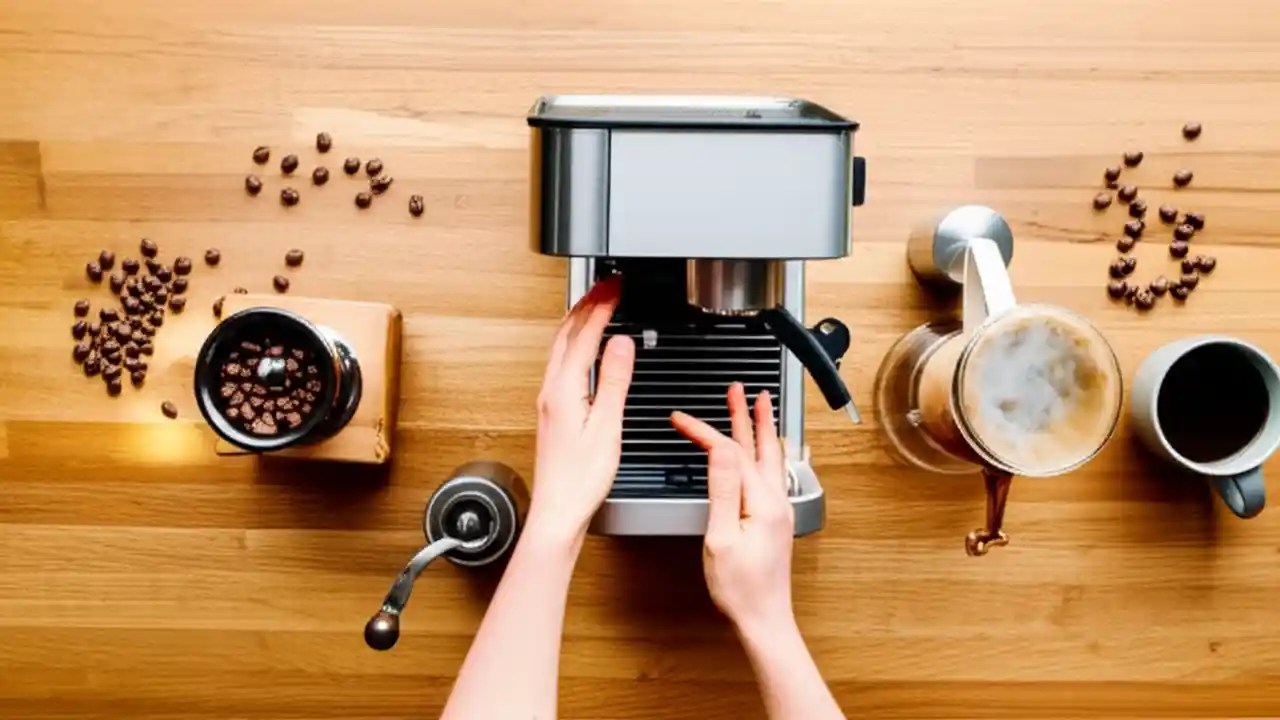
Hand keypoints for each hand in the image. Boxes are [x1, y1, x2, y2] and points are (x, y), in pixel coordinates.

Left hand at [529, 276, 635, 543]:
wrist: (558, 511)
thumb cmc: (580, 479)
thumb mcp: (606, 427)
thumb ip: (614, 381)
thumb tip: (621, 343)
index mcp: (563, 390)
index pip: (583, 335)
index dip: (602, 306)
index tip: (616, 285)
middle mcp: (550, 390)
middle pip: (566, 334)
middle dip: (587, 304)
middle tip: (607, 284)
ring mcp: (548, 400)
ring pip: (560, 346)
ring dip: (578, 320)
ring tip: (596, 304)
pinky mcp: (552, 411)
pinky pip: (561, 363)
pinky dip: (575, 343)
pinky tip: (584, 349)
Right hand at [671, 383, 795, 636]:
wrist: (764, 619)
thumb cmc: (741, 588)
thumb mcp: (721, 538)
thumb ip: (722, 491)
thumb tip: (719, 452)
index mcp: (762, 501)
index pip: (730, 451)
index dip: (704, 430)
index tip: (681, 419)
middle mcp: (776, 500)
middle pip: (758, 446)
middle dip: (745, 414)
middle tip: (737, 389)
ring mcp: (778, 509)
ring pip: (768, 456)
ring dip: (760, 427)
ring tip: (757, 404)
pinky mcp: (775, 518)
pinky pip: (771, 471)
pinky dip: (764, 450)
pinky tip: (764, 448)